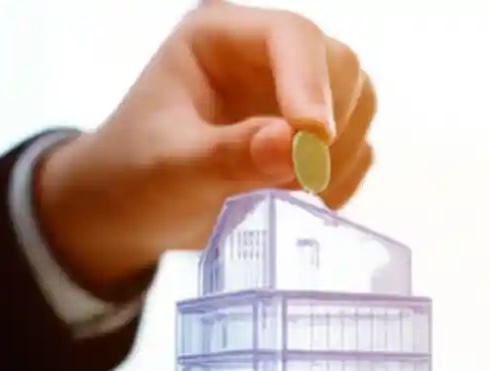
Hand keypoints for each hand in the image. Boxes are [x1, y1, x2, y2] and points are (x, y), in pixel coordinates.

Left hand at [34, 0, 375, 296]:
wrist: (130, 215)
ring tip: (287, 191)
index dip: (310, 84)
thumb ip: (227, 156)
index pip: (291, 37)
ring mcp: (293, 92)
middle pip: (339, 64)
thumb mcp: (170, 172)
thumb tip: (294, 145)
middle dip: (329, 126)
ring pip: (359, 102)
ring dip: (339, 155)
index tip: (314, 140)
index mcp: (219, 37)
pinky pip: (359, 144)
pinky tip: (299, 201)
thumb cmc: (134, 180)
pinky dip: (342, 178)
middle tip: (293, 178)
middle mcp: (264, 54)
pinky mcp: (311, 132)